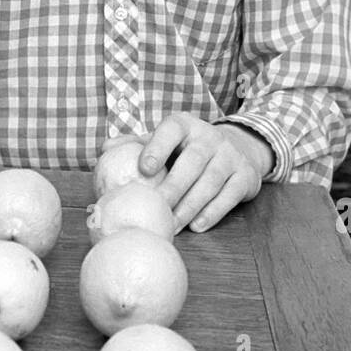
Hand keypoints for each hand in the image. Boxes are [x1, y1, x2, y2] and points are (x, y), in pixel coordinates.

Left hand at [139, 113, 273, 231]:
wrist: (238, 148)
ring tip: (173, 225)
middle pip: (191, 162)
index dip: (157, 147)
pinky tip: (197, 225)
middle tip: (156, 208)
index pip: (170, 130)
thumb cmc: (187, 149)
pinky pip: (229, 196)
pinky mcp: (245, 175)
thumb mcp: (166, 140)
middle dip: (173, 187)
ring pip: (210, 181)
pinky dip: (213, 212)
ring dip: (190, 206)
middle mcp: (209, 136)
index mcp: (184, 125)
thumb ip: (136, 144)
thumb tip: (105, 149)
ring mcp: (230, 155)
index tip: (143, 169)